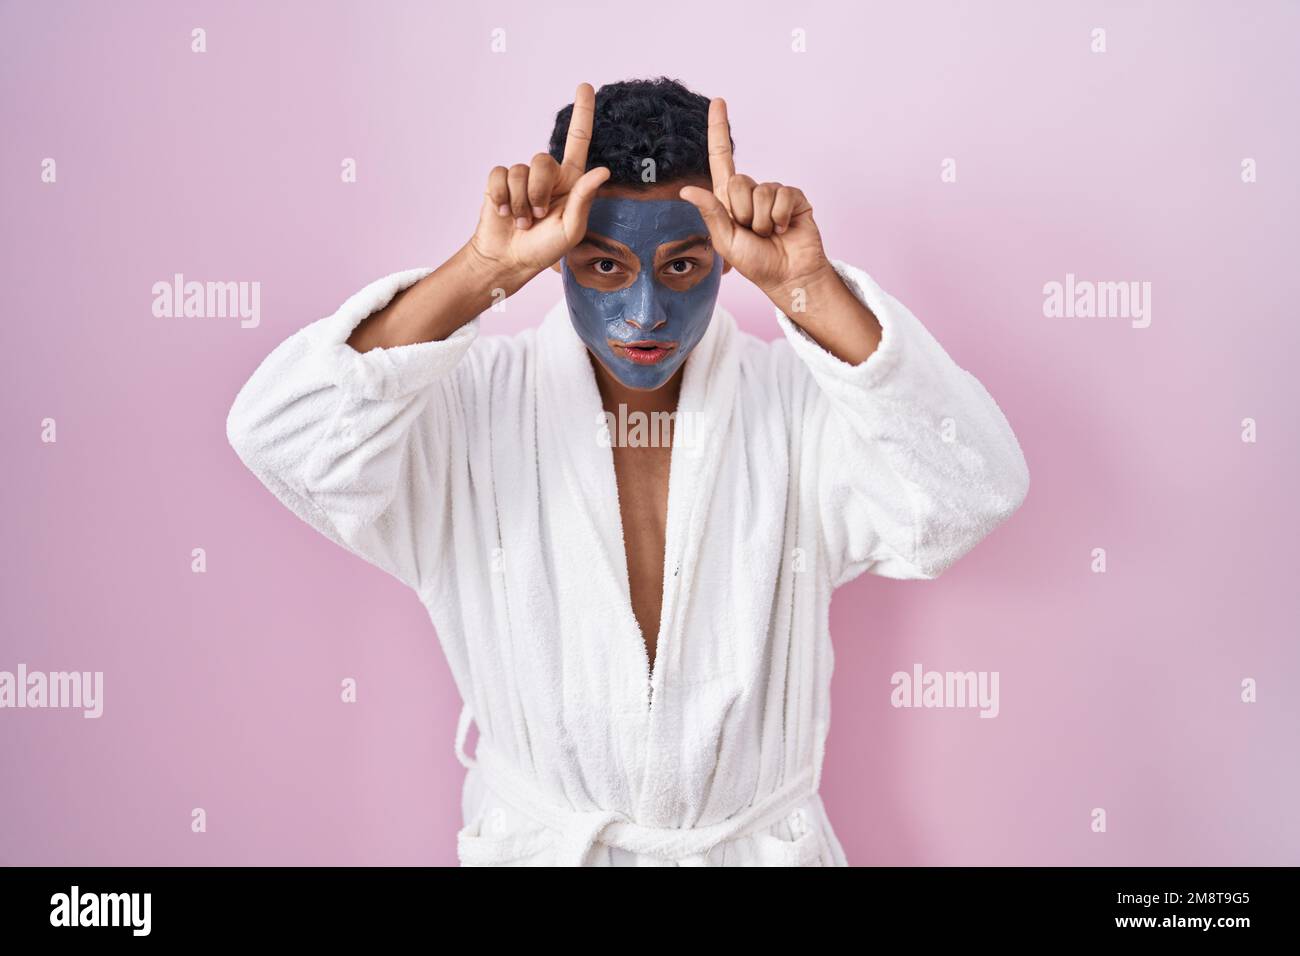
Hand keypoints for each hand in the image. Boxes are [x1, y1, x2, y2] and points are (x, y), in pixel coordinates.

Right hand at [467, 82, 610, 289]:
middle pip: (543, 160)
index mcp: (570, 182)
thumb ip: (584, 199)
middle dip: (538, 192)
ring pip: (520, 170)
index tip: (585, 86)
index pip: (578, 141)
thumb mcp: (571, 230)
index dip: (582, 113)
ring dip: (520, 202)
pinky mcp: (499, 182)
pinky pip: (499, 175)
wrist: (509, 260)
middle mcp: (547, 175)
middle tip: (538, 217)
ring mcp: (522, 177)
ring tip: (522, 222)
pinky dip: (501, 197)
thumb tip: (602, 170)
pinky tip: (504, 213)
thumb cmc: (544, 249)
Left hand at [679, 98, 833, 301]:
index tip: (718, 101)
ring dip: (763, 220)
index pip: (722, 158)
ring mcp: (774, 193)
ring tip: (770, 235)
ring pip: (762, 192)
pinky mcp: (794, 198)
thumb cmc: (756, 263)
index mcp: (729, 200)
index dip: (719, 130)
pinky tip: (785, 229)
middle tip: (753, 233)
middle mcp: (751, 192)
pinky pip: (783, 196)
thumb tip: (687, 190)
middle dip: (743, 213)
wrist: (789, 277)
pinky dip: (780, 217)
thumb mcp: (726, 242)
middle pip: (739, 182)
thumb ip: (711, 213)